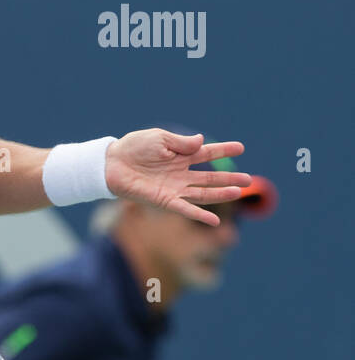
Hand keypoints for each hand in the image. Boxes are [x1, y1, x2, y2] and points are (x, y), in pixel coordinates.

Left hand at [104, 130, 252, 225]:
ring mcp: (173, 188)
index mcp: (180, 155)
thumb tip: (202, 141)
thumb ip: (181, 142)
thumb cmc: (132, 148)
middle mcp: (180, 173)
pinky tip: (214, 221)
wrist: (110, 164)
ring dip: (220, 194)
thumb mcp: (158, 138)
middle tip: (249, 179)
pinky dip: (199, 215)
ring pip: (202, 193)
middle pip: (210, 177)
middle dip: (229, 178)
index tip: (241, 148)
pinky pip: (184, 209)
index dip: (223, 150)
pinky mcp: (164, 200)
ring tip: (239, 193)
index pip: (206, 153)